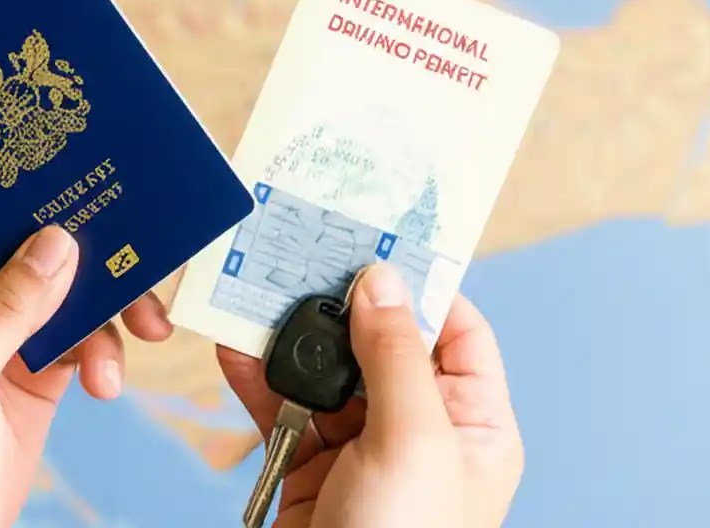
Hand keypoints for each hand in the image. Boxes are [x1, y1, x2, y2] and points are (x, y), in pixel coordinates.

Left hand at [0, 225, 172, 526]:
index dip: (33, 209)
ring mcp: (3, 345)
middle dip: (92, 269)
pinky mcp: (35, 379)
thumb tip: (55, 242)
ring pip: (71, 300)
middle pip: (40, 259)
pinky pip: (83, 343)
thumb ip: (2, 312)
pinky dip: (104, 357)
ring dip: (106, 322)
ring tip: (113, 369)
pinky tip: (105, 386)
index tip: (90, 200)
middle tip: (139, 287)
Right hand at [219, 264, 523, 526]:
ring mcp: (365, 449)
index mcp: (475, 422)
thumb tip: (382, 280)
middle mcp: (423, 429)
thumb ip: (395, 356)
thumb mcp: (413, 442)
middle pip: (382, 343)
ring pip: (327, 372)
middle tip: (300, 254)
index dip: (419, 286)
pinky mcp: (314, 468)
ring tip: (256, 293)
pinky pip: (285, 409)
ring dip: (290, 336)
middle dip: (339, 303)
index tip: (375, 242)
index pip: (456, 330)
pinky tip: (234, 348)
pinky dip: (258, 379)